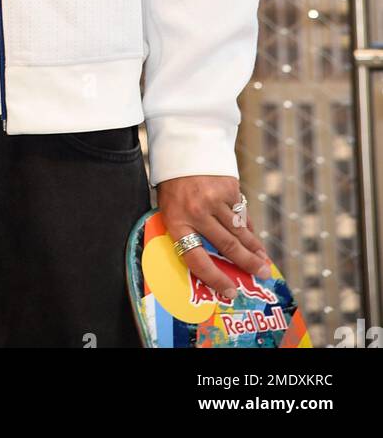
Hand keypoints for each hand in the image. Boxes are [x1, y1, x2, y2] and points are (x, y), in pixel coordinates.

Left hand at [156, 176, 270, 300]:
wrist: (182, 146)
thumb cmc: (174, 185)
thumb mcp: (172, 209)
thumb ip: (189, 230)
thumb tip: (214, 260)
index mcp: (176, 221)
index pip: (197, 259)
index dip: (215, 279)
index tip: (231, 292)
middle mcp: (196, 211)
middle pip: (227, 246)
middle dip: (247, 264)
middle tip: (263, 276)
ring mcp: (214, 199)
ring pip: (239, 231)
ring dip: (254, 248)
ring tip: (265, 261)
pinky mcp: (229, 187)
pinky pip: (242, 213)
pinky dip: (248, 225)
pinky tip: (253, 235)